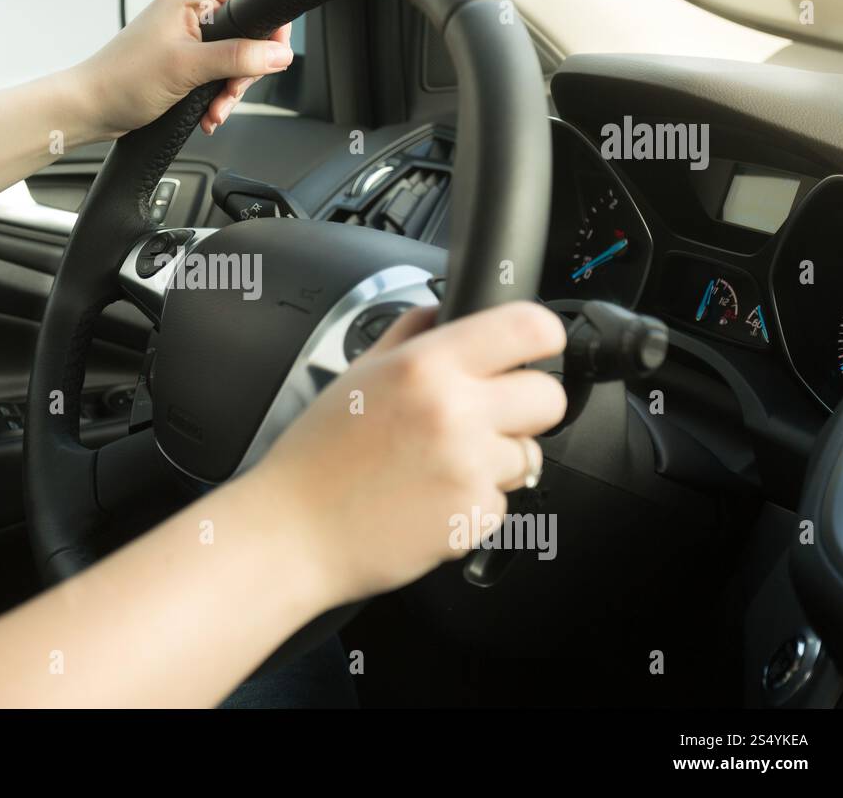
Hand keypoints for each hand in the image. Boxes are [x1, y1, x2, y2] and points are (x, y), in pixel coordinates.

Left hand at [71, 0, 292, 139]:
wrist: (91, 109)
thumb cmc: (123, 80)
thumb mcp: (189, 67)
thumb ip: (238, 57)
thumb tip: (279, 53)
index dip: (266, 29)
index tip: (271, 58)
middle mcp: (188, 13)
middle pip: (245, 35)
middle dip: (243, 71)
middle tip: (230, 93)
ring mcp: (184, 38)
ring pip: (232, 60)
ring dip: (228, 90)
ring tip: (214, 110)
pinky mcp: (181, 62)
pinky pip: (214, 75)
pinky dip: (215, 97)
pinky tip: (206, 114)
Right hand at [245, 301, 567, 609]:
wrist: (294, 532)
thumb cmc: (316, 457)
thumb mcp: (357, 373)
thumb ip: (409, 334)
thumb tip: (446, 310)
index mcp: (425, 366)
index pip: (528, 328)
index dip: (544, 336)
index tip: (538, 348)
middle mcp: (455, 412)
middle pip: (548, 396)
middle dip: (526, 407)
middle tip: (487, 417)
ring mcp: (469, 468)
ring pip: (529, 455)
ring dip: (497, 459)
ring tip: (440, 465)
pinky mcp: (474, 516)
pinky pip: (502, 501)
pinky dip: (473, 501)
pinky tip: (429, 498)